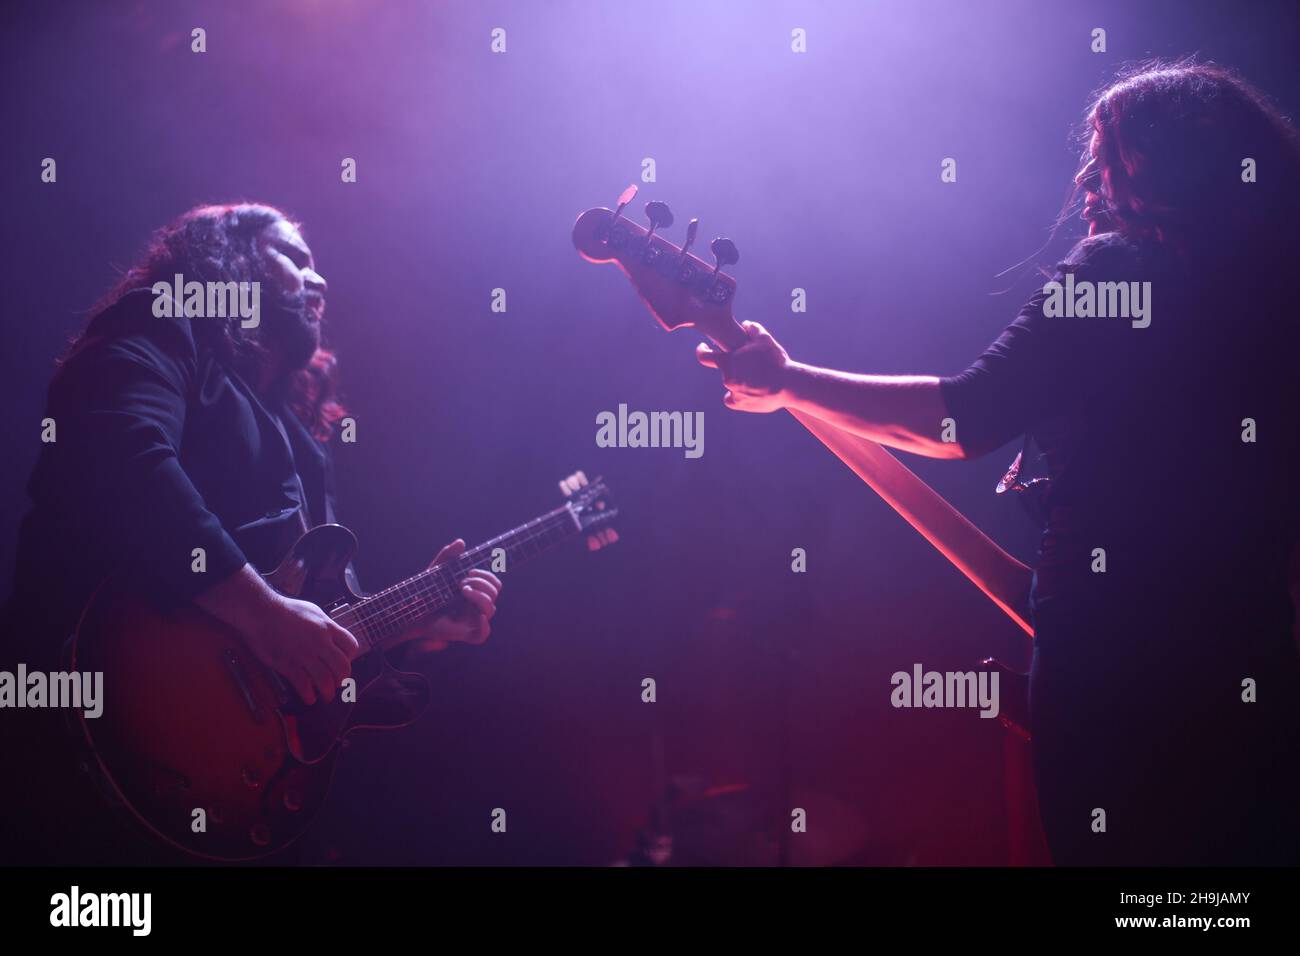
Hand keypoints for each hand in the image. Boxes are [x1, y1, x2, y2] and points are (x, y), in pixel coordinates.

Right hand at [245, 594, 359, 705]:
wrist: (260, 612)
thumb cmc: (285, 610)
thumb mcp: (312, 611)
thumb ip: (325, 625)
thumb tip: (333, 637)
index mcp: (327, 627)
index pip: (351, 647)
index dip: (350, 658)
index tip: (343, 662)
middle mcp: (320, 642)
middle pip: (342, 667)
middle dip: (342, 679)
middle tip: (337, 684)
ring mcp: (305, 654)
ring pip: (326, 680)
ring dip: (328, 692)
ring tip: (326, 695)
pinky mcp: (288, 664)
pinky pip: (304, 686)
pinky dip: (309, 696)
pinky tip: (309, 697)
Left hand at [402, 539, 501, 655]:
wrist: (411, 612)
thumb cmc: (425, 592)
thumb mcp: (436, 571)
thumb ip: (447, 556)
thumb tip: (461, 542)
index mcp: (475, 592)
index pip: (494, 584)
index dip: (487, 576)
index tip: (469, 571)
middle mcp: (476, 606)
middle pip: (495, 593)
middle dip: (482, 583)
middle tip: (462, 581)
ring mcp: (472, 620)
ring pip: (491, 610)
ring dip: (480, 596)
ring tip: (462, 590)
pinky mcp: (464, 633)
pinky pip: (483, 635)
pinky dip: (484, 626)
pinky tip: (478, 616)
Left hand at [695, 321, 791, 412]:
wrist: (788, 384)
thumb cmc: (775, 360)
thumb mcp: (765, 339)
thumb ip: (752, 328)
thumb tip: (745, 324)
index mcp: (728, 361)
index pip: (705, 357)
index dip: (702, 351)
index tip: (703, 348)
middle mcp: (727, 377)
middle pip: (726, 370)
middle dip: (736, 367)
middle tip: (753, 366)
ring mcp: (733, 392)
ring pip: (731, 384)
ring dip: (740, 380)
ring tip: (759, 379)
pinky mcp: (740, 404)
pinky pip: (733, 399)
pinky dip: (738, 396)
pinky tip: (750, 392)